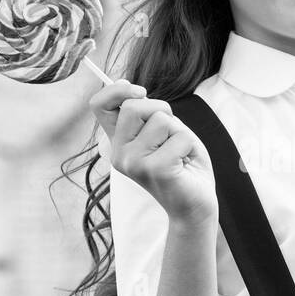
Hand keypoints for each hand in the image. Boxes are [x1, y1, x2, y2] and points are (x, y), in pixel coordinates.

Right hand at [88, 79, 217, 226]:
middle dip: (161, 110)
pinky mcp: (153, 169)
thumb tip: (132, 89)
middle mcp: (120, 153)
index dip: (116, 90)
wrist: (195, 207)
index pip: (99, 105)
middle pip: (133, 106)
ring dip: (179, 132)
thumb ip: (149, 113)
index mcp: (120, 143)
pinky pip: (180, 136)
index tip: (140, 91)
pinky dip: (190, 146)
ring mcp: (133, 162)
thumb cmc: (183, 166)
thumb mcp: (165, 132)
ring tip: (178, 155)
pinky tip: (184, 165)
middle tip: (171, 135)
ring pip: (160, 120)